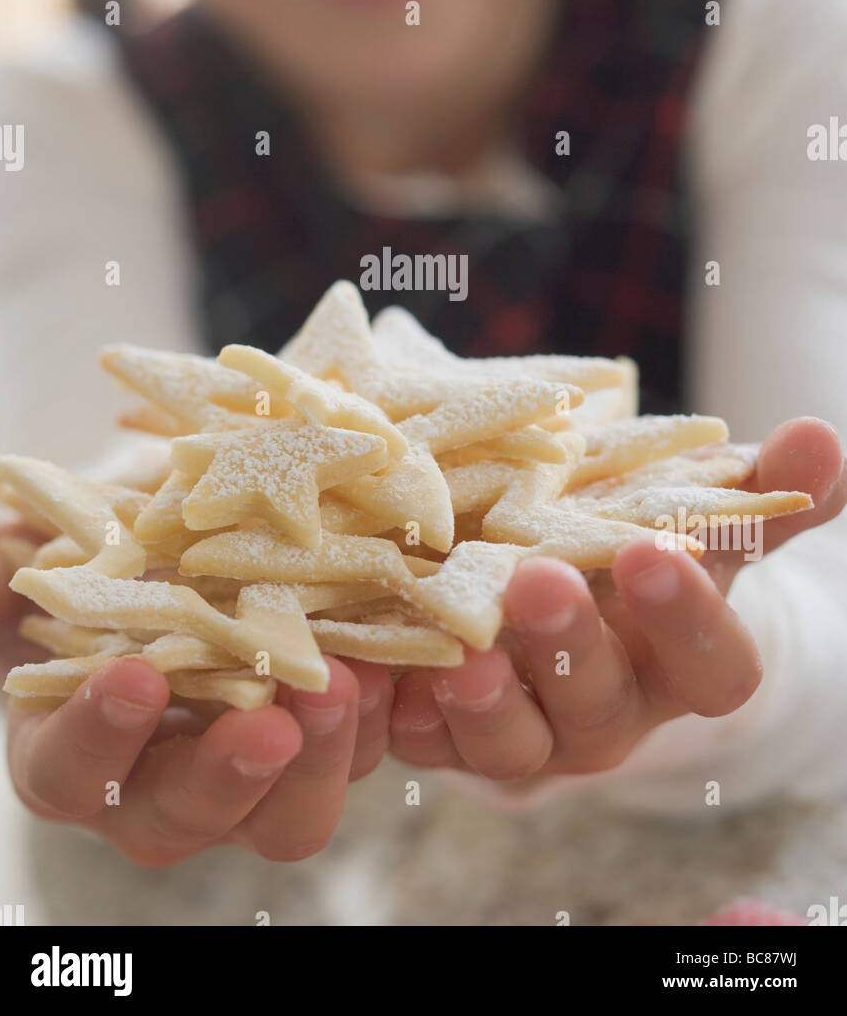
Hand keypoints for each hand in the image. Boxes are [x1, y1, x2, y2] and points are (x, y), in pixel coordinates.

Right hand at [0, 529, 393, 865]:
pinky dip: (387, 714)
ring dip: (324, 754)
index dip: (97, 736)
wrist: (179, 548)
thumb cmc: (98, 554)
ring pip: (288, 815)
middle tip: (273, 718)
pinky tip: (409, 657)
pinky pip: (358, 755)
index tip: (136, 677)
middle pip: (187, 819)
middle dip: (230, 774)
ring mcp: (247, 776)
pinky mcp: (322, 745)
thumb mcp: (48, 546)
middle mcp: (156, 788)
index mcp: (74, 748)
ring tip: (352, 679)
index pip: (69, 772)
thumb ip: (8, 560)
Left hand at [389, 416, 846, 782]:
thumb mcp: (695, 517)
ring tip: (460, 657)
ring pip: (514, 744)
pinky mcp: (448, 738)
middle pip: (602, 703)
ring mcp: (529, 734)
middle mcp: (611, 711)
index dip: (689, 615)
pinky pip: (423, 744)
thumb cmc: (635, 546)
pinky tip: (378, 672)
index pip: (711, 663)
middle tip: (539, 581)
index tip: (655, 548)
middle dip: (573, 647)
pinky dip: (401, 713)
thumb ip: (755, 490)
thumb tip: (816, 436)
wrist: (550, 593)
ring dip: (488, 704)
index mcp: (680, 661)